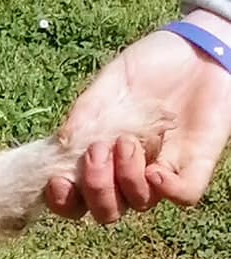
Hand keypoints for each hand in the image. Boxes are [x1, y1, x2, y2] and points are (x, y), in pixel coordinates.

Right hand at [46, 11, 230, 222]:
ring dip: (126, 180)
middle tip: (97, 152)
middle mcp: (129, 171)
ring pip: (139, 204)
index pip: (78, 198)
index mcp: (102, 156)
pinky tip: (155, 170)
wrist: (199, 47)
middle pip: (106, 211)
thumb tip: (63, 142)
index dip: (64, 202)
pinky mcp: (196, 164)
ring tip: (127, 142)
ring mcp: (163, 170)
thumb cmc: (153, 63)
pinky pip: (184, 195)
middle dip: (95, 190)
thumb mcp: (113, 81)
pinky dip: (168, 190)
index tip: (58, 180)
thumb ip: (88, 110)